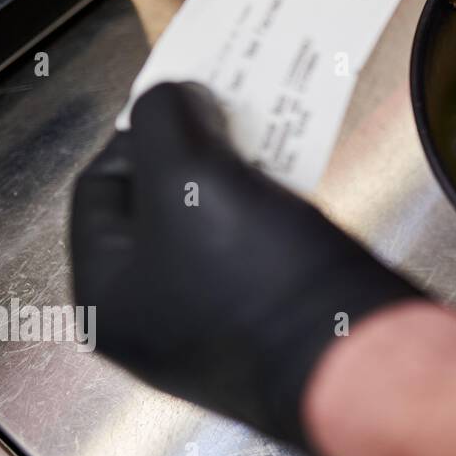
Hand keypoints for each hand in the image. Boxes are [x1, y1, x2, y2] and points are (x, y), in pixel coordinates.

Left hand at [70, 82, 423, 447]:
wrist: (355, 357)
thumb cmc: (264, 280)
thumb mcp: (193, 179)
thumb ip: (166, 122)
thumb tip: (172, 99)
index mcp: (107, 294)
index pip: (100, 183)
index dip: (145, 130)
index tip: (192, 100)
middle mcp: (150, 319)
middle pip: (158, 207)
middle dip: (196, 155)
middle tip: (233, 120)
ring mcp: (209, 326)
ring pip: (212, 228)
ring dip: (238, 180)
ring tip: (272, 148)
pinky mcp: (266, 326)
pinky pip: (255, 255)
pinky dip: (271, 215)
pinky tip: (295, 192)